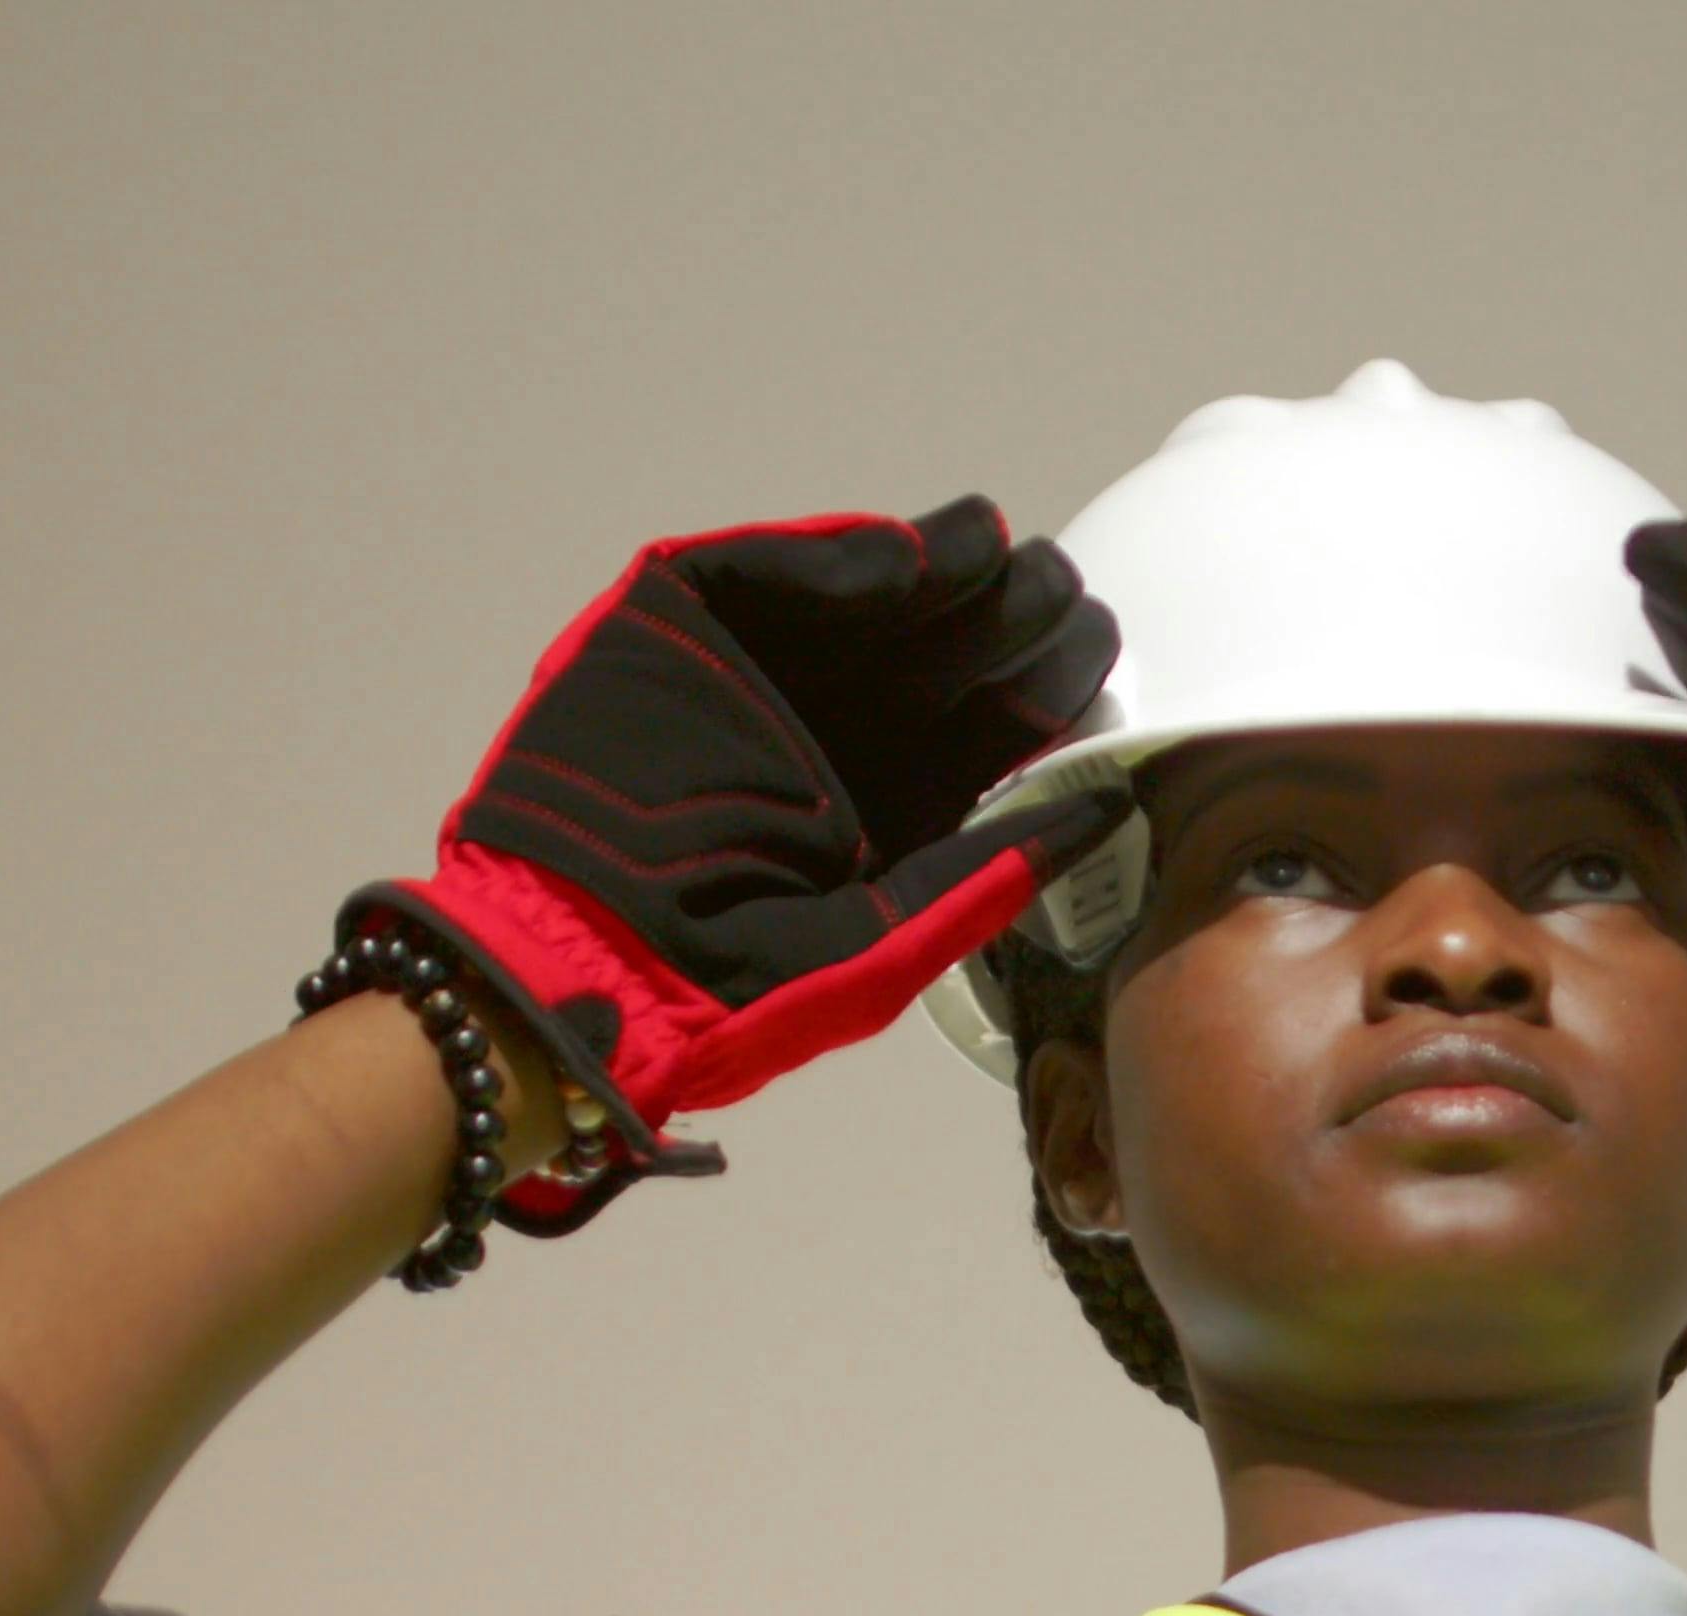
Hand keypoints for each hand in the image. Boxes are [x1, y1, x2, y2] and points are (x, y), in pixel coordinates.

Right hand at [337, 495, 1128, 1231]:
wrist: (580, 966)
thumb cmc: (729, 987)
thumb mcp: (889, 944)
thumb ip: (990, 874)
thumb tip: (1106, 807)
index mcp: (889, 805)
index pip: (987, 732)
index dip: (1047, 692)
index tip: (1101, 656)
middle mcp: (831, 731)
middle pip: (945, 655)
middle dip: (1011, 620)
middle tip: (1065, 593)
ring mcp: (756, 671)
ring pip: (872, 601)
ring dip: (945, 572)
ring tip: (1001, 557)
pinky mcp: (680, 625)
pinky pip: (769, 575)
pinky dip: (836, 565)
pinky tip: (907, 564)